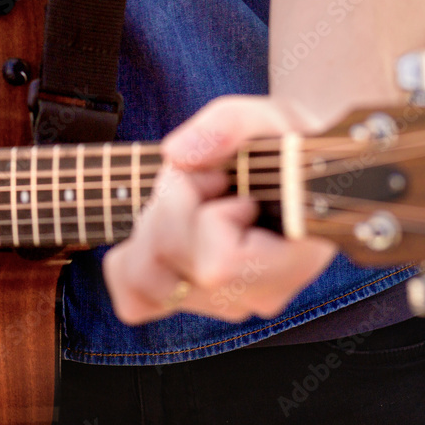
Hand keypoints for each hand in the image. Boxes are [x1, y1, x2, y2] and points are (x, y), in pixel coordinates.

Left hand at [102, 95, 336, 323]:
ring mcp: (224, 306)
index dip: (208, 214)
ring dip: (151, 227)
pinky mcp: (190, 304)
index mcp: (293, 260)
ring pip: (145, 280)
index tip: (225, 182)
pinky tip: (168, 229)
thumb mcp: (265, 118)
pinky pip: (132, 296)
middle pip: (172, 261)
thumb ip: (230, 125)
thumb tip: (177, 155)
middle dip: (171, 204)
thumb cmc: (273, 148)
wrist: (276, 172)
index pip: (221, 262)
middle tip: (204, 180)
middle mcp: (259, 296)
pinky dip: (134, 256)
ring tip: (190, 203)